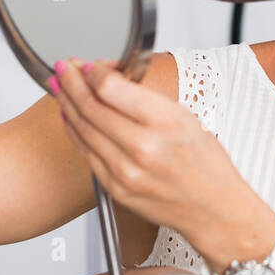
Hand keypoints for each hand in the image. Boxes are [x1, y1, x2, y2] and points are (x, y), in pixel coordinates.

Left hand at [52, 57, 266, 258]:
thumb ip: (145, 99)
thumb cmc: (206, 165)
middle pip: (90, 105)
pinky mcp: (115, 188)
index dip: (91, 72)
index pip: (111, 88)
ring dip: (66, 105)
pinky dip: (75, 132)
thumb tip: (111, 79)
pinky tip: (71, 119)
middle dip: (71, 82)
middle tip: (63, 69)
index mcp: (165, 122)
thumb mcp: (186, 118)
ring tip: (60, 88)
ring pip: (82, 129)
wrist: (214, 209)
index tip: (86, 64)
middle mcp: (142, 147)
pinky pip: (86, 154)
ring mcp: (125, 171)